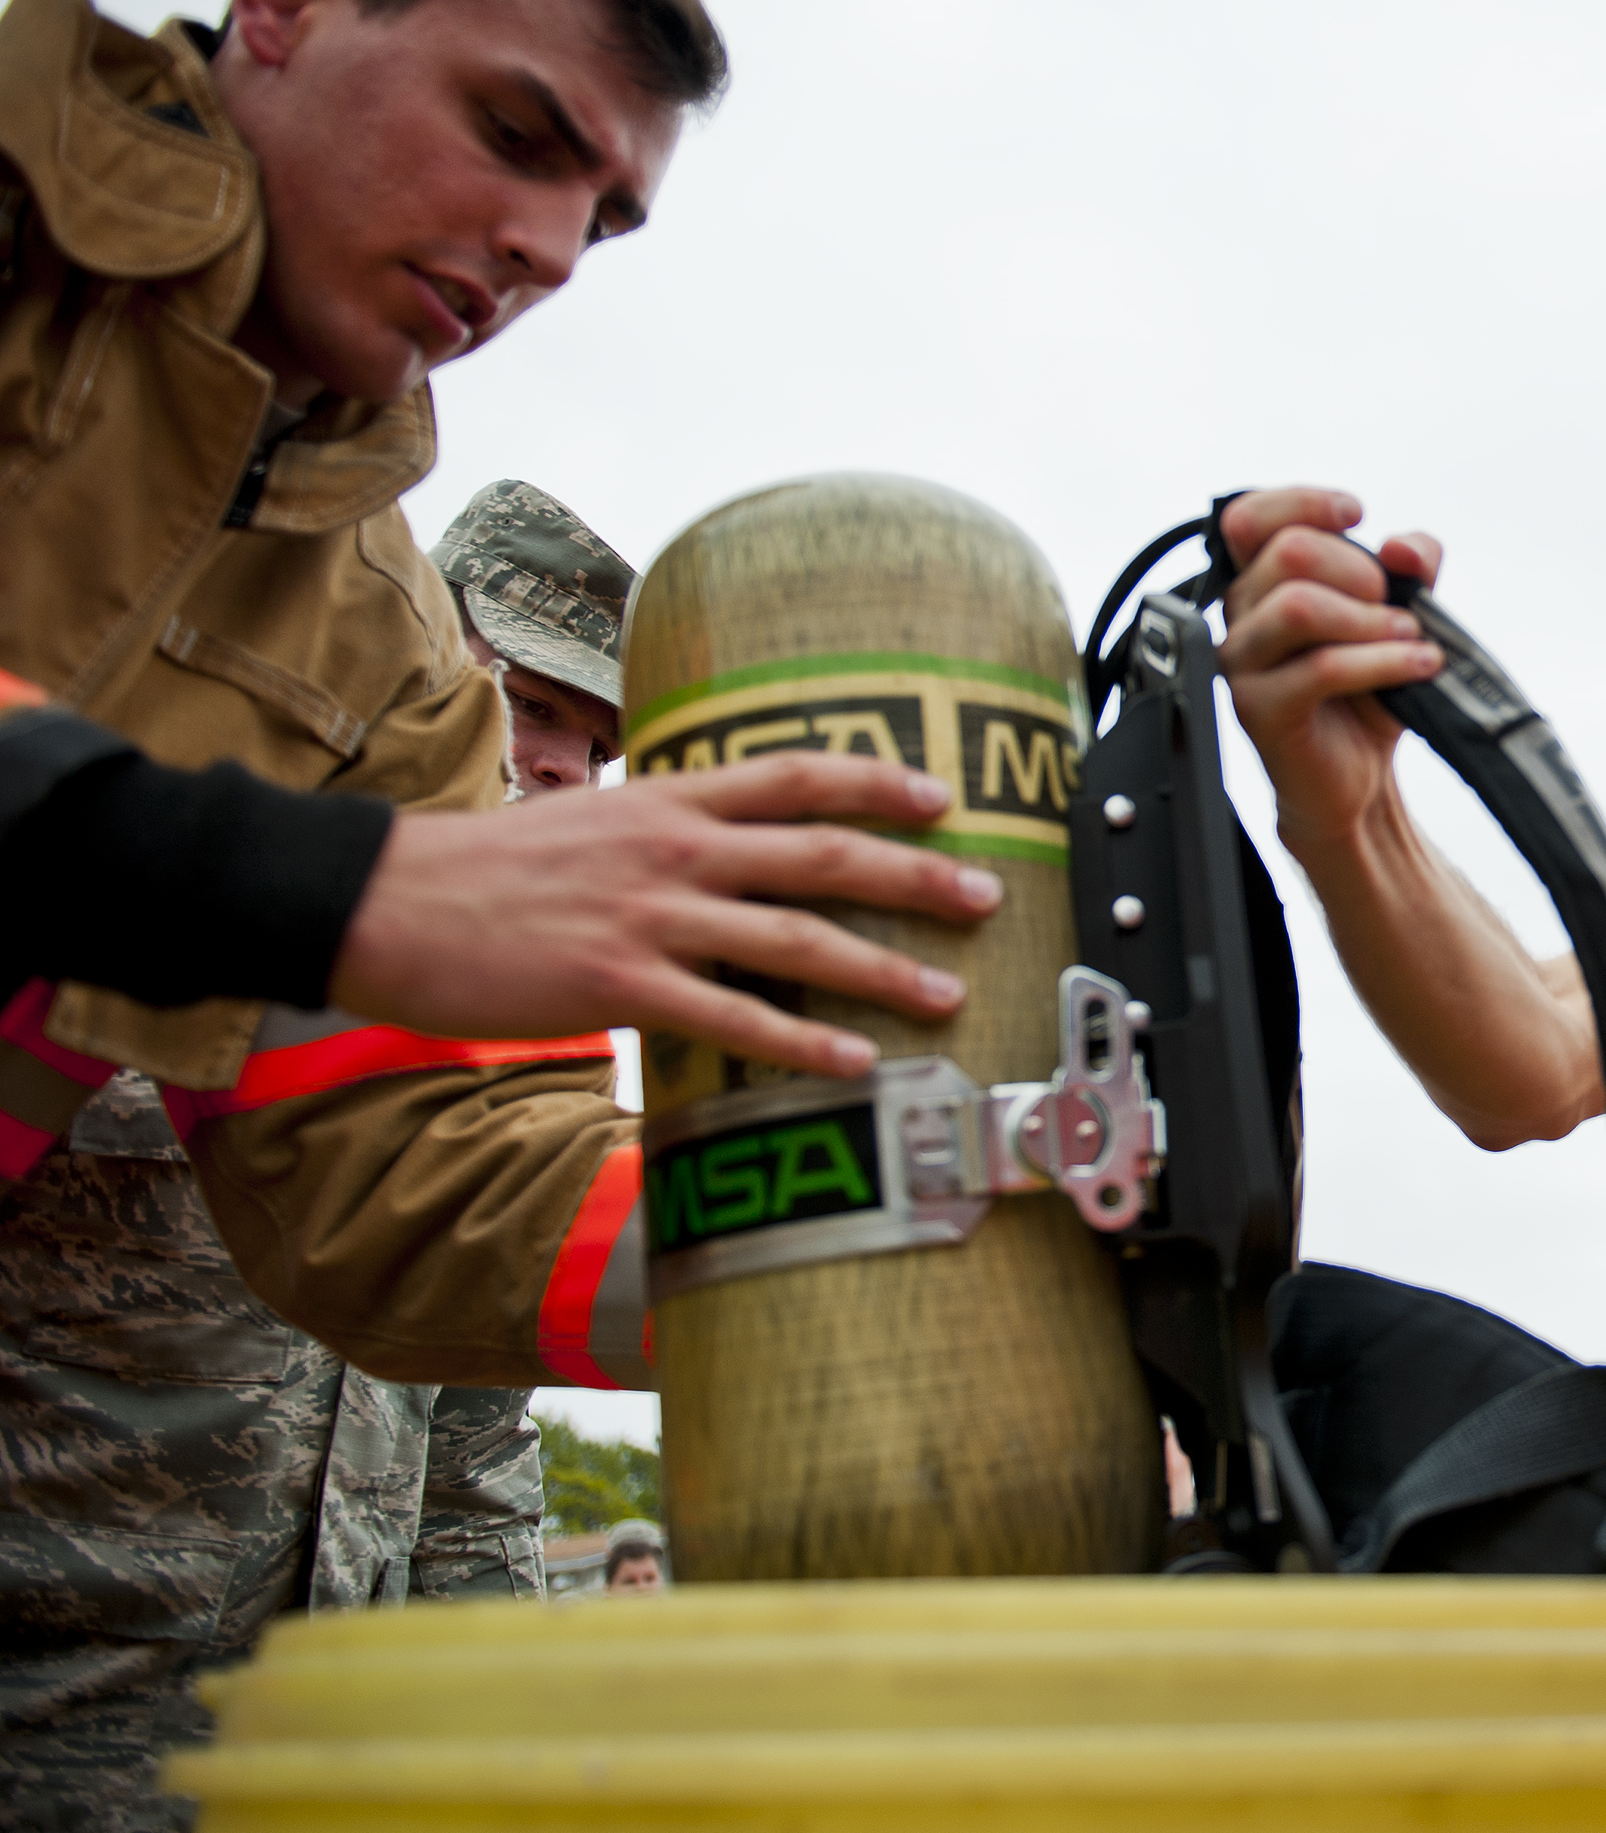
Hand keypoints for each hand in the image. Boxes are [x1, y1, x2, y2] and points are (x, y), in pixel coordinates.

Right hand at [330, 754, 999, 1076]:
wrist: (384, 901)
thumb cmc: (484, 869)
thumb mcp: (590, 821)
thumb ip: (665, 832)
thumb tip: (724, 845)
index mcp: (669, 800)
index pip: (796, 774)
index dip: (879, 780)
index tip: (944, 796)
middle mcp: (675, 849)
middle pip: (824, 853)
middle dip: (917, 877)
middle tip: (988, 897)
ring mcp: (651, 916)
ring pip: (796, 939)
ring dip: (883, 969)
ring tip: (947, 994)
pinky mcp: (619, 985)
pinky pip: (732, 1017)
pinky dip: (802, 1042)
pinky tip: (853, 1062)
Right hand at [1215, 488, 1444, 858]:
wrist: (1360, 778)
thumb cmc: (1368, 690)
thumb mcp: (1400, 613)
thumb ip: (1409, 567)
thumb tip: (1401, 548)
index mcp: (1259, 582)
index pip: (1250, 516)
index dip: (1305, 501)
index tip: (1357, 514)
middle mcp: (1240, 616)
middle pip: (1288, 550)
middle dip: (1360, 570)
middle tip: (1395, 608)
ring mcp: (1242, 663)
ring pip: (1299, 605)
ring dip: (1371, 618)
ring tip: (1411, 639)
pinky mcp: (1258, 709)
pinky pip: (1321, 668)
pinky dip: (1384, 661)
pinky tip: (1419, 665)